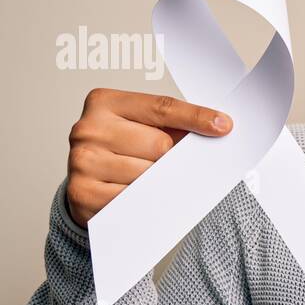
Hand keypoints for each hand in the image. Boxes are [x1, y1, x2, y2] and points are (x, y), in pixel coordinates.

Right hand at [65, 88, 232, 226]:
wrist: (85, 187)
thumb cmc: (122, 153)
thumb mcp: (144, 129)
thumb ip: (174, 126)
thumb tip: (219, 128)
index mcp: (105, 102)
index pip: (162, 107)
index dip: (196, 117)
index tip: (223, 126)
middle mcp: (88, 128)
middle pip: (159, 145)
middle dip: (169, 159)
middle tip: (160, 164)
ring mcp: (81, 160)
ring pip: (148, 175)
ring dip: (156, 183)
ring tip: (144, 181)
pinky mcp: (82, 192)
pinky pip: (132, 200)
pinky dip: (142, 202)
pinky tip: (137, 198)